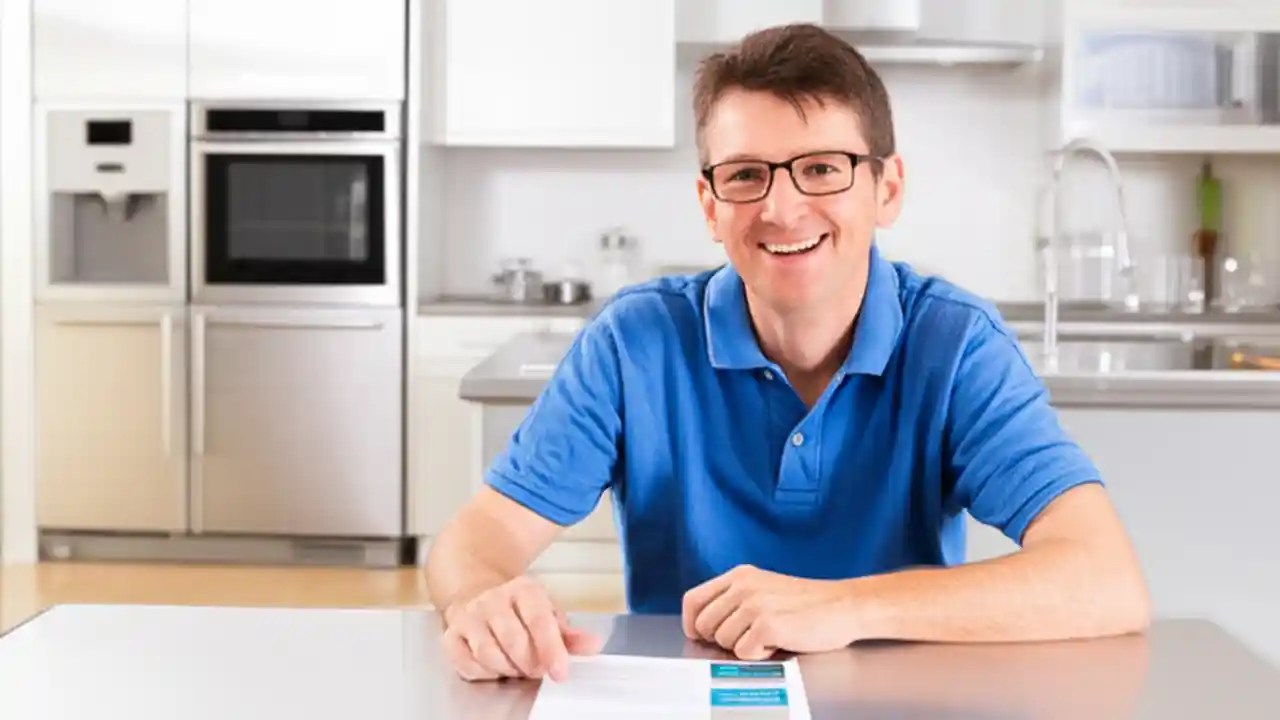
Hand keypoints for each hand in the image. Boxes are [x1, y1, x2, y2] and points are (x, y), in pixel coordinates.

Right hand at [441, 576, 603, 681]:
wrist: (474, 586)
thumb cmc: (516, 607)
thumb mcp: (547, 612)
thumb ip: (570, 633)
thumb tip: (593, 645)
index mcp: (523, 590)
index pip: (539, 621)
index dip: (551, 649)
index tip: (561, 672)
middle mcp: (492, 600)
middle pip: (514, 641)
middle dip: (530, 664)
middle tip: (538, 669)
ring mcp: (469, 617)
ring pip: (489, 655)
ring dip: (508, 669)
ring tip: (517, 666)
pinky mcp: (450, 634)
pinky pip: (466, 664)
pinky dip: (484, 673)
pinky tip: (494, 666)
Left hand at [682, 564, 859, 660]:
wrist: (844, 605)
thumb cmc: (806, 603)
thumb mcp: (764, 588)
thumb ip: (734, 599)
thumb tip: (702, 626)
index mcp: (739, 575)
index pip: (693, 600)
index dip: (692, 623)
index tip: (701, 635)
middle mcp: (743, 586)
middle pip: (705, 626)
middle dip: (723, 639)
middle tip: (750, 636)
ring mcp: (754, 604)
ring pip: (723, 642)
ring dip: (745, 646)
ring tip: (770, 635)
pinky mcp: (768, 625)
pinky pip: (744, 653)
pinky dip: (760, 654)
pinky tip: (779, 641)